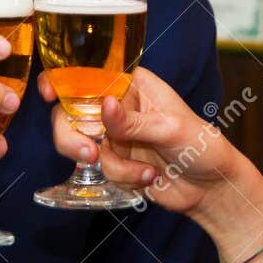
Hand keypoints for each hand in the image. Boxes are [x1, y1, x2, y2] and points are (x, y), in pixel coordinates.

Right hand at [39, 67, 245, 217]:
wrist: (212, 189)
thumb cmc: (203, 147)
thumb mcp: (171, 128)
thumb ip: (133, 121)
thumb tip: (102, 105)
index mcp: (133, 83)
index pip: (90, 73)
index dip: (63, 79)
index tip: (50, 92)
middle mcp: (118, 105)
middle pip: (71, 111)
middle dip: (74, 135)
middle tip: (89, 153)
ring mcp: (114, 134)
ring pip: (81, 144)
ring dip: (112, 164)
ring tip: (143, 172)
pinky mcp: (114, 160)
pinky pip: (99, 168)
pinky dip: (122, 177)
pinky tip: (148, 177)